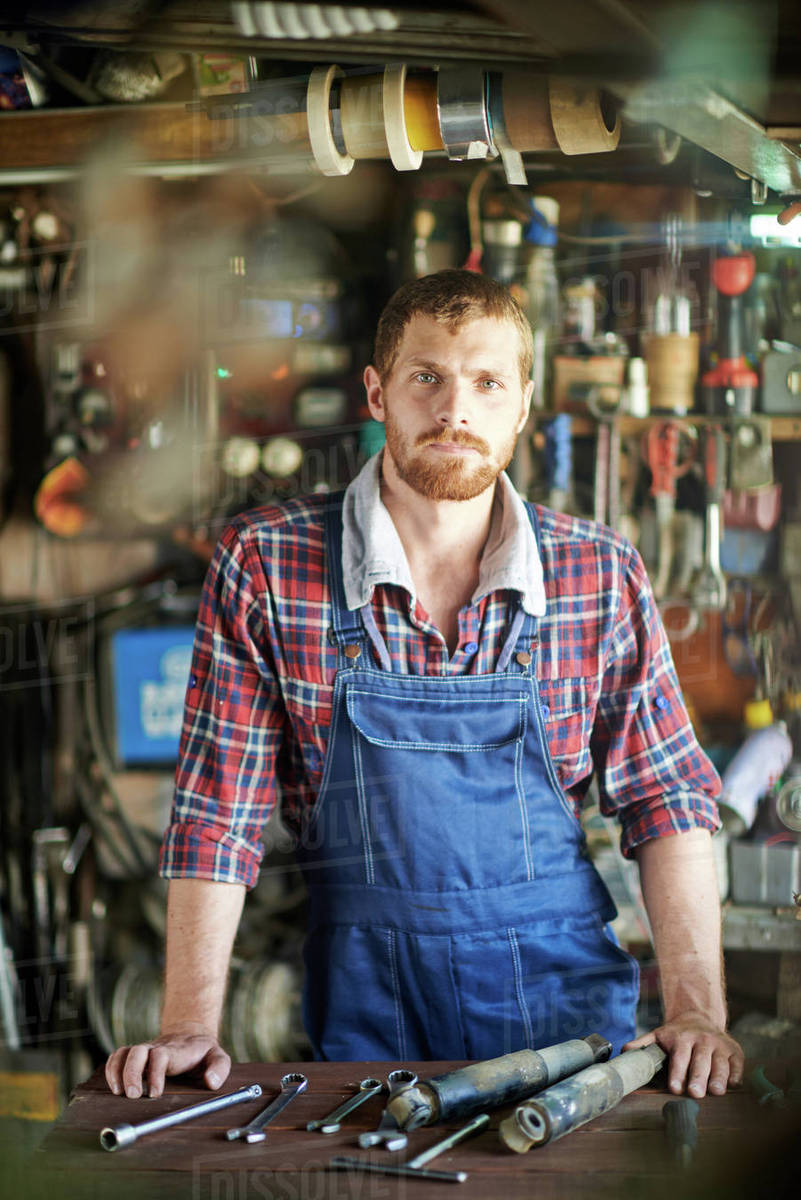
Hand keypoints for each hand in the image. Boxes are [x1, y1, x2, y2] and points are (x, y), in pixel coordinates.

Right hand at [105, 1031, 230, 1098]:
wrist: (190, 1034)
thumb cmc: (203, 1051)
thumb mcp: (218, 1057)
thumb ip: (219, 1068)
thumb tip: (211, 1082)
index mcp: (176, 1051)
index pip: (160, 1055)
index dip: (154, 1072)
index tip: (155, 1093)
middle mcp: (156, 1048)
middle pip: (137, 1051)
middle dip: (131, 1073)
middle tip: (133, 1095)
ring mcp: (144, 1051)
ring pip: (124, 1052)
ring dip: (117, 1071)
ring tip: (118, 1093)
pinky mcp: (135, 1056)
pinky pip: (117, 1056)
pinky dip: (111, 1069)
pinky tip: (114, 1086)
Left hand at [624, 1012, 743, 1097]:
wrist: (699, 1018)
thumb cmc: (677, 1035)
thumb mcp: (658, 1036)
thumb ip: (643, 1045)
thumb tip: (624, 1052)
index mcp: (681, 1038)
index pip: (679, 1058)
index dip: (677, 1073)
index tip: (674, 1088)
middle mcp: (702, 1040)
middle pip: (700, 1062)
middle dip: (698, 1078)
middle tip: (695, 1093)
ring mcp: (719, 1045)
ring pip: (720, 1063)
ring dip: (719, 1077)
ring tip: (716, 1092)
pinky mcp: (734, 1051)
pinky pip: (737, 1063)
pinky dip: (736, 1074)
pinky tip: (733, 1084)